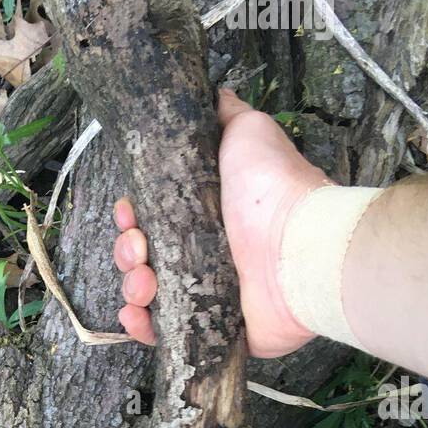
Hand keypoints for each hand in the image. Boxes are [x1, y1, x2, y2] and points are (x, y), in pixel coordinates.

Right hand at [114, 90, 330, 356]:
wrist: (300, 247)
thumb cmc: (273, 189)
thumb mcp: (249, 132)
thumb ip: (226, 115)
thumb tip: (213, 93)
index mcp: (205, 215)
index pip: (152, 218)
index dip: (132, 216)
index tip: (130, 214)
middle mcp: (203, 254)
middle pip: (143, 257)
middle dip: (127, 252)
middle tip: (138, 249)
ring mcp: (205, 295)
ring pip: (147, 295)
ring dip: (132, 287)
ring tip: (143, 283)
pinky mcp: (211, 330)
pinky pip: (165, 334)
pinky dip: (142, 327)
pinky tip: (137, 315)